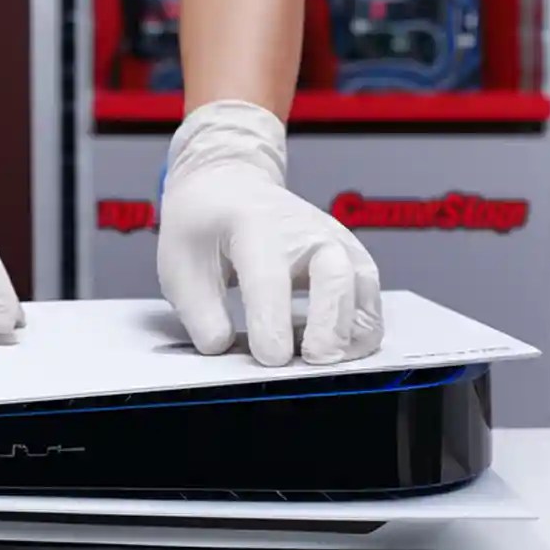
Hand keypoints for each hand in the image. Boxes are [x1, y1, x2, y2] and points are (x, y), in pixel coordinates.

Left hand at [157, 100, 383, 365]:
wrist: (231, 188)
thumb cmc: (205, 227)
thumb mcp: (179, 264)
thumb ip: (199, 312)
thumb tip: (222, 349)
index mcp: (256, 226)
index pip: (271, 278)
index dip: (272, 323)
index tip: (270, 360)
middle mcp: (307, 232)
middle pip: (337, 278)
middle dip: (330, 327)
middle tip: (311, 361)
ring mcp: (338, 244)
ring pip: (364, 293)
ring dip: (349, 335)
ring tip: (318, 362)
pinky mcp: (354, 263)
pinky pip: (370, 304)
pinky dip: (358, 333)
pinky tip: (329, 350)